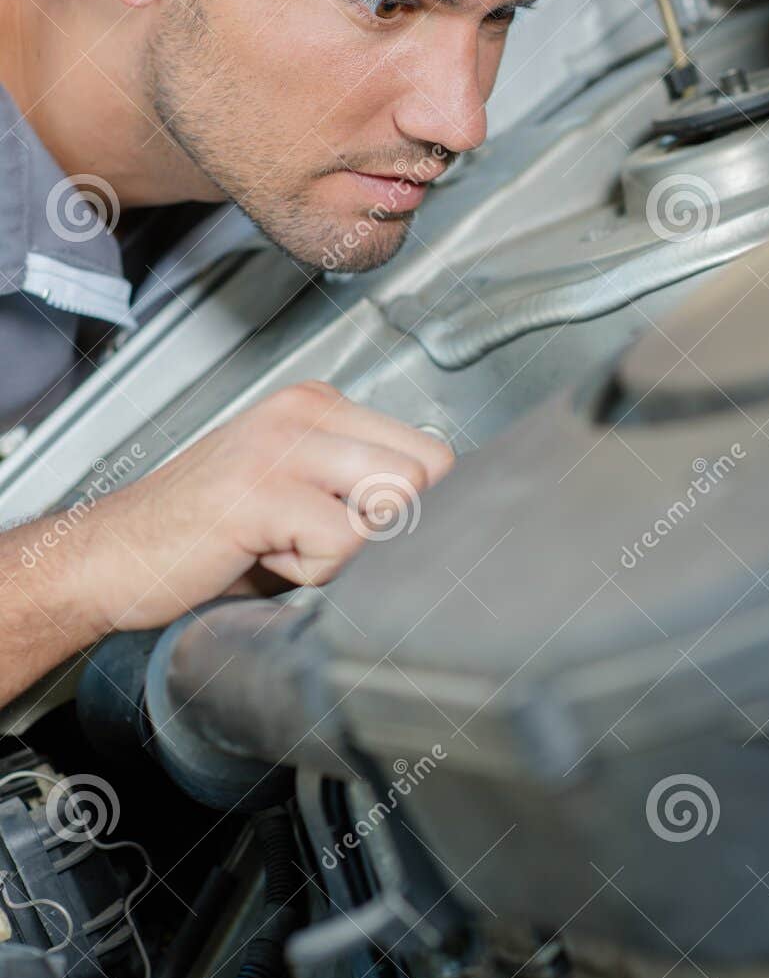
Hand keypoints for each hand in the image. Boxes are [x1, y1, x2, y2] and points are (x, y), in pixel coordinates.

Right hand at [75, 381, 453, 631]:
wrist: (112, 555)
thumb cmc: (205, 535)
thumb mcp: (297, 493)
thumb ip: (361, 489)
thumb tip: (447, 515)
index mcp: (318, 405)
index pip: (431, 450)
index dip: (412, 507)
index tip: (359, 528)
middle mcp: (304, 412)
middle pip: (427, 473)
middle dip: (387, 527)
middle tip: (317, 539)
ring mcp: (283, 446)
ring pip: (394, 501)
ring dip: (351, 548)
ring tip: (290, 543)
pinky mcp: (263, 491)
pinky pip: (344, 545)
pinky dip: (309, 572)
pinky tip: (262, 556)